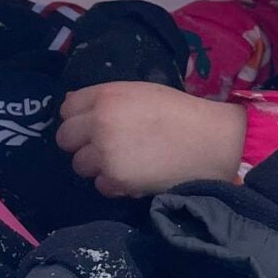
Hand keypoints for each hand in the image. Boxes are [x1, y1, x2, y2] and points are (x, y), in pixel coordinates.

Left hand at [55, 81, 247, 196]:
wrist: (212, 141)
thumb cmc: (181, 112)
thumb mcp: (142, 93)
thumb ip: (107, 99)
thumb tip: (71, 105)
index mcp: (107, 96)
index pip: (67, 108)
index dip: (79, 117)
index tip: (93, 125)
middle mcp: (100, 123)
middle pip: (65, 138)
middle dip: (82, 143)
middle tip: (106, 146)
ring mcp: (105, 153)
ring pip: (79, 165)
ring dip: (98, 165)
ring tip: (124, 161)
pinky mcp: (115, 179)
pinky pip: (100, 185)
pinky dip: (114, 183)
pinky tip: (135, 174)